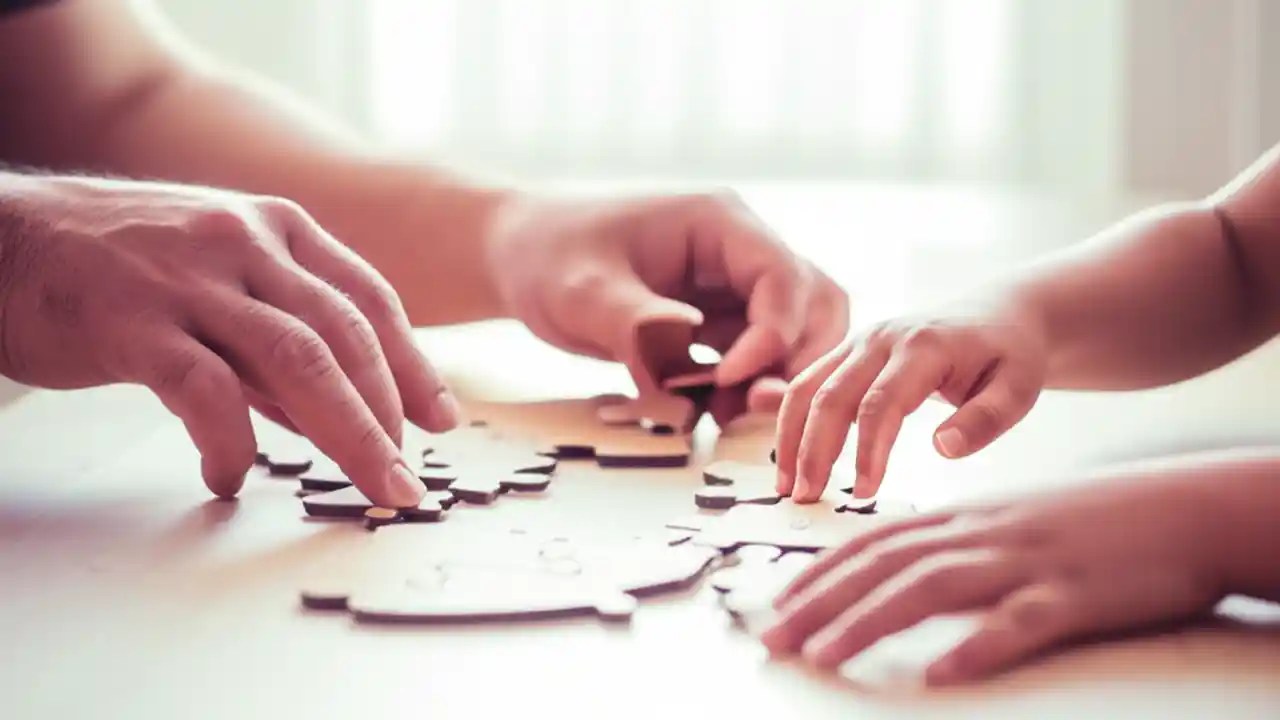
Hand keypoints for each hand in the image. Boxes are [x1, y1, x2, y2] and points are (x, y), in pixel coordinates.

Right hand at [0, 175, 456, 503]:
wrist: (3, 239)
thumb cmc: (119, 268)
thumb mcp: (218, 282)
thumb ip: (276, 340)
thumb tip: (335, 413)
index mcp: (277, 228)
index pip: (370, 300)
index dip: (414, 366)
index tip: (441, 420)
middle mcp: (246, 243)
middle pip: (346, 335)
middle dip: (391, 415)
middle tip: (409, 478)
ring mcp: (191, 278)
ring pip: (297, 360)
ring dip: (348, 432)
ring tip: (372, 485)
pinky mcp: (133, 320)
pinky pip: (205, 391)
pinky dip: (231, 442)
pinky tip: (231, 477)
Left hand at [486, 191, 847, 419]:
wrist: (517, 255)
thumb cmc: (546, 252)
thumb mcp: (581, 288)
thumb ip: (634, 318)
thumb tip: (688, 346)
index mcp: (720, 222)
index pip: (783, 276)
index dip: (772, 334)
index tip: (726, 379)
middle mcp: (739, 252)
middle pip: (813, 306)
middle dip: (793, 361)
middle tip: (747, 407)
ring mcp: (731, 288)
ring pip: (794, 338)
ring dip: (771, 382)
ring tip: (719, 416)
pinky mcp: (716, 322)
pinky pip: (754, 361)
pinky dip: (741, 392)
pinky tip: (703, 416)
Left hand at [760, 470, 1226, 683]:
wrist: (1181, 509)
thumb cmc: (1088, 523)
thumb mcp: (1009, 523)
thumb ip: (955, 543)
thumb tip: (898, 576)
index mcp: (965, 516)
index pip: (874, 540)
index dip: (819, 571)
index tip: (775, 601)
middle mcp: (983, 532)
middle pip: (885, 564)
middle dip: (819, 601)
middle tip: (770, 638)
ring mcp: (1026, 561)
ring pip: (934, 588)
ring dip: (870, 622)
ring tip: (822, 657)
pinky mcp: (1074, 596)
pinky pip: (1019, 624)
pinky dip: (977, 648)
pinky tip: (941, 674)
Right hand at [775, 303, 1047, 501]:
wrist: (997, 314)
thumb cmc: (1009, 356)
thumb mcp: (1019, 388)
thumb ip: (986, 420)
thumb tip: (943, 449)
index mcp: (924, 347)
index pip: (882, 404)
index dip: (868, 451)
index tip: (864, 493)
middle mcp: (882, 338)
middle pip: (831, 395)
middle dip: (813, 450)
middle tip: (805, 499)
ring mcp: (860, 341)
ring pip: (807, 387)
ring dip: (791, 438)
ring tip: (787, 486)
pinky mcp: (848, 351)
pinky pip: (808, 383)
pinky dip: (793, 422)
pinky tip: (792, 460)